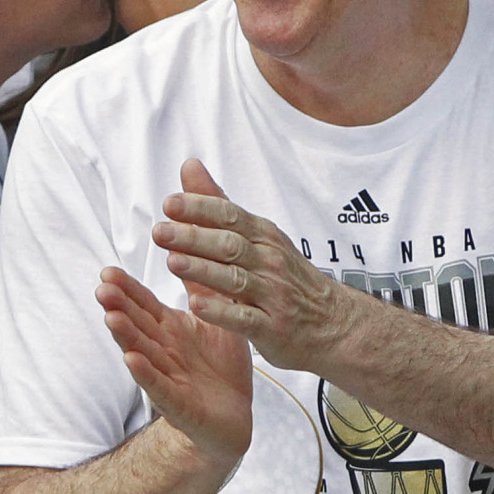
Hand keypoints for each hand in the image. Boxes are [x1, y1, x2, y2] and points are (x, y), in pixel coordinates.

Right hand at [97, 265, 252, 463]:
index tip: (107, 271)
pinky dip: (146, 374)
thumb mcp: (216, 319)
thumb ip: (202, 288)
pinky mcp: (178, 403)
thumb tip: (192, 249)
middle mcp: (163, 350)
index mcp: (170, 329)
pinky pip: (160, 387)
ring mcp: (167, 377)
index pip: (144, 305)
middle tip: (102, 288)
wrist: (236, 415)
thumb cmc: (221, 366)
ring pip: (142, 353)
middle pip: (137, 325)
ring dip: (126, 337)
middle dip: (119, 307)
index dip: (127, 289)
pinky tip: (132, 360)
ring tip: (111, 318)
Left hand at [153, 159, 356, 372]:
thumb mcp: (259, 235)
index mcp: (263, 236)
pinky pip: (244, 319)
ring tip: (173, 262)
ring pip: (235, 279)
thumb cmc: (286, 276)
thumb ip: (218, 204)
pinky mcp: (273, 328)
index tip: (170, 204)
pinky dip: (221, 313)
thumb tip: (190, 166)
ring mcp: (273, 295)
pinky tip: (197, 307)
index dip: (200, 209)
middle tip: (161, 232)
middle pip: (229, 245)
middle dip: (194, 238)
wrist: (332, 322)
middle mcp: (269, 261)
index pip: (230, 216)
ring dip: (203, 270)